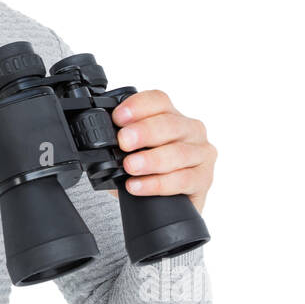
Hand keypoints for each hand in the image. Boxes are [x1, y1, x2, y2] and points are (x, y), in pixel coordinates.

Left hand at [110, 90, 216, 214]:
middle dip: (144, 132)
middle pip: (170, 124)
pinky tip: (138, 186)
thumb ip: (121, 142)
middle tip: (123, 142)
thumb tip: (100, 142)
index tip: (118, 118)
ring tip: (130, 166)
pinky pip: (183, 180)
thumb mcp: (133, 150)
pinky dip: (157, 184)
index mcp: (171, 115)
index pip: (158, 100)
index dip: (137, 106)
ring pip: (178, 153)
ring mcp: (201, 154)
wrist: (163, 202)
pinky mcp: (204, 179)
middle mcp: (190, 130)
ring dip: (151, 159)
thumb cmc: (147, 170)